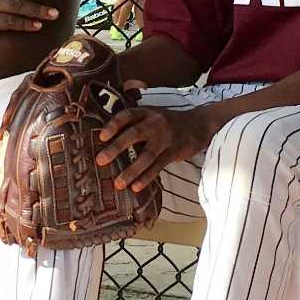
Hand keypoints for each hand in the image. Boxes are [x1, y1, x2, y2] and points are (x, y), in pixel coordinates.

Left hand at [95, 102, 212, 192]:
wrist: (199, 124)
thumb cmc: (168, 123)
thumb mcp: (151, 115)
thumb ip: (133, 123)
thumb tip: (106, 140)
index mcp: (146, 112)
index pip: (127, 115)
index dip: (113, 125)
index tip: (101, 137)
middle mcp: (155, 123)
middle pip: (134, 133)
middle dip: (116, 147)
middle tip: (100, 160)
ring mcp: (166, 138)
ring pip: (147, 155)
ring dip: (131, 170)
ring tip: (118, 183)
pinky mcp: (174, 152)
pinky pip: (158, 166)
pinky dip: (147, 177)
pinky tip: (136, 187)